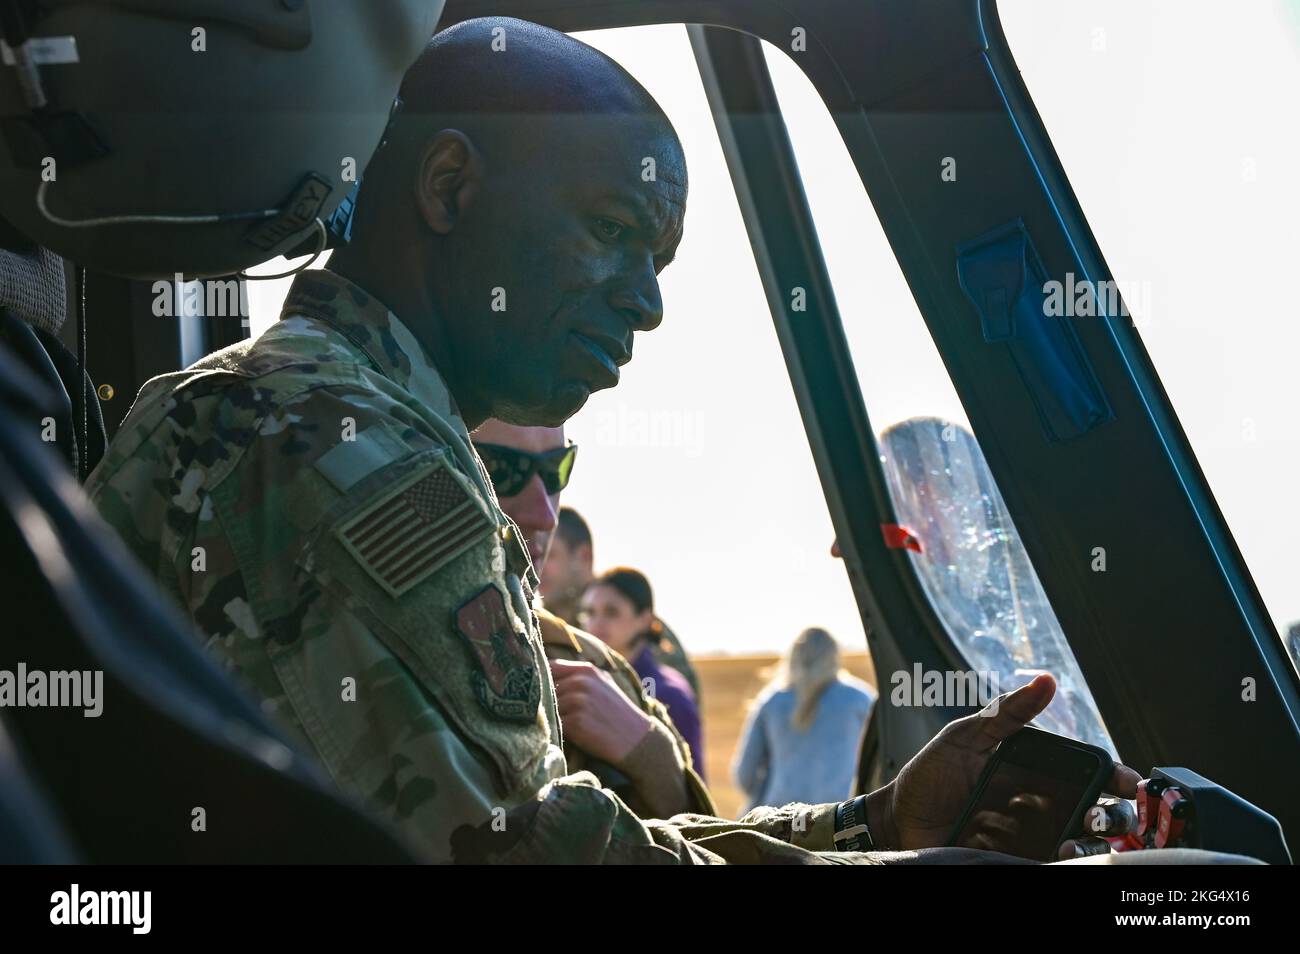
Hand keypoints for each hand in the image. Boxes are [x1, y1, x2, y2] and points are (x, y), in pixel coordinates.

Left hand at [549, 658, 653, 765]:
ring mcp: (578, 701)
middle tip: (557, 712)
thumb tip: (548, 670)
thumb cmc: (616, 712)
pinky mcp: (575, 721)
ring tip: (570, 724)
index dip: (544, 678)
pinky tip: (572, 734)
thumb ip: (579, 675)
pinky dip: (558, 729)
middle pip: (547, 688)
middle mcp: (581, 682)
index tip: (542, 689)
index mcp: (587, 670)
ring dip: (554, 716)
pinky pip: (554, 723)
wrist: (635, 739)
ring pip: (550, 707)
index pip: (551, 667)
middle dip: (548, 700)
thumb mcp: (603, 683)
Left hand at [866, 673, 1140, 855]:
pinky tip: (1062, 853)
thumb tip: (1046, 681)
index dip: (1116, 780)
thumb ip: (1006, 712)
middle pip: (1100, 815)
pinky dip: (1067, 860)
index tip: (1125, 782)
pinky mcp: (1019, 860)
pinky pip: (1054, 864)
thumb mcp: (966, 737)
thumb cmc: (930, 775)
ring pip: (1085, 845)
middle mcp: (1043, 808)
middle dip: (1116, 816)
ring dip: (1093, 842)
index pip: (1091, 777)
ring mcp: (1033, 838)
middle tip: (1103, 815)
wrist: (897, 819)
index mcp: (1037, 775)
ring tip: (1078, 838)